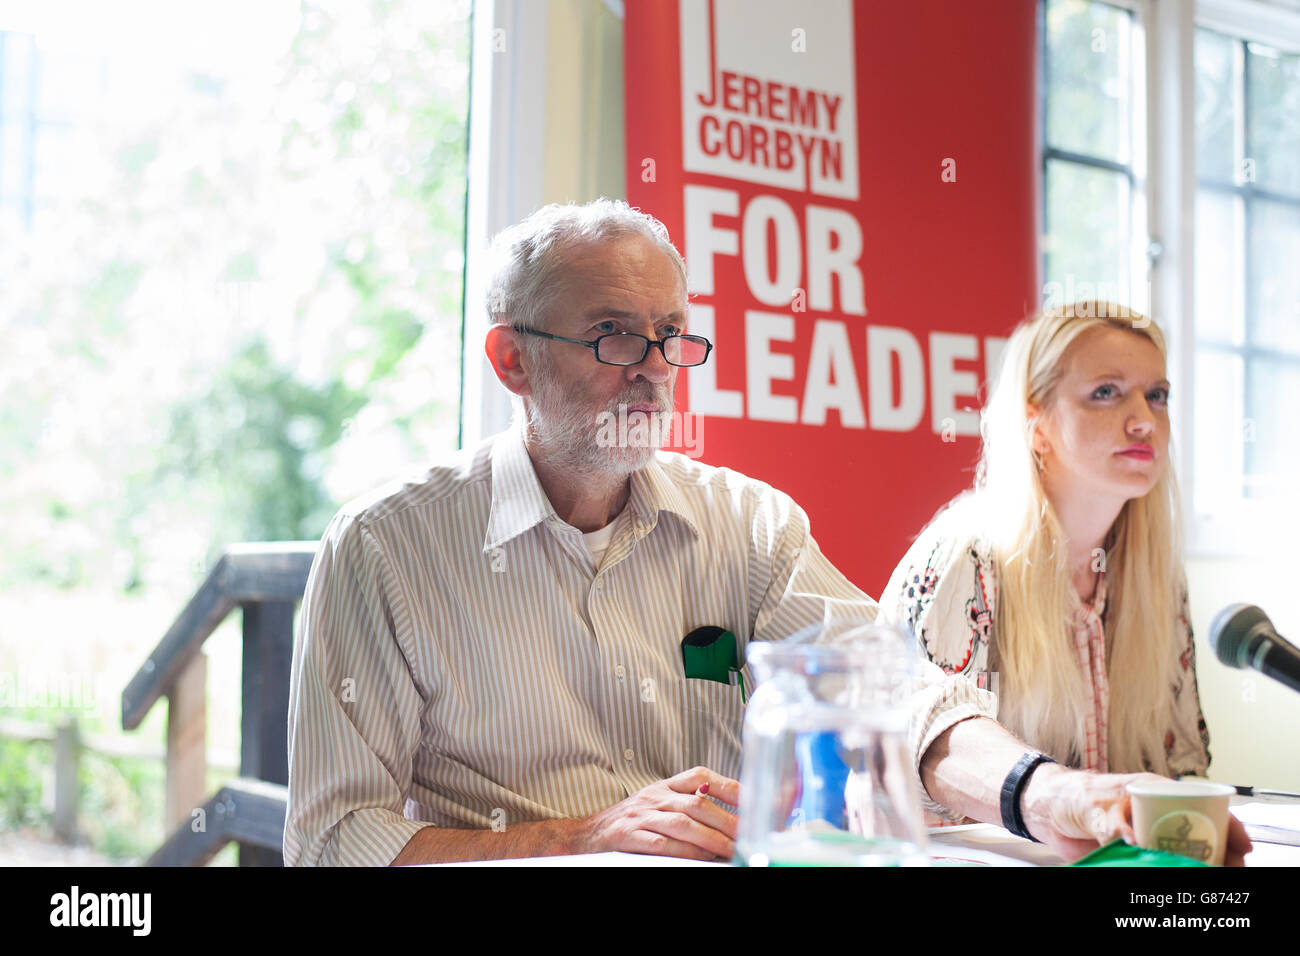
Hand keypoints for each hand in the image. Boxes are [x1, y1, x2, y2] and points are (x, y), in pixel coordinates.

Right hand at [574, 766, 739, 860]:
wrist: (589, 833)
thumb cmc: (633, 819)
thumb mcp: (660, 801)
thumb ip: (690, 803)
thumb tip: (733, 816)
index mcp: (665, 785)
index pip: (701, 776)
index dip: (728, 786)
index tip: (753, 800)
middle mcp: (655, 797)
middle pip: (696, 803)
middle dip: (726, 821)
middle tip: (748, 836)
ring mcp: (641, 816)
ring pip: (681, 823)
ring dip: (710, 838)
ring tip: (730, 851)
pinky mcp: (628, 837)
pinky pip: (660, 844)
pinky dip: (683, 851)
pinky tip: (699, 858)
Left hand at [1022, 766, 1252, 865]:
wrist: (1043, 810)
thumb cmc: (1070, 793)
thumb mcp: (1094, 804)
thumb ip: (1113, 823)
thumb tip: (1133, 841)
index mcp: (1154, 792)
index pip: (1203, 806)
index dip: (1227, 826)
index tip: (1241, 847)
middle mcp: (1156, 815)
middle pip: (1200, 837)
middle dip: (1219, 855)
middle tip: (1228, 871)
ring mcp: (1147, 836)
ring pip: (1182, 856)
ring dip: (1195, 868)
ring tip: (1206, 881)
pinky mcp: (1133, 856)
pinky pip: (1156, 867)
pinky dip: (1168, 874)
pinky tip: (1174, 887)